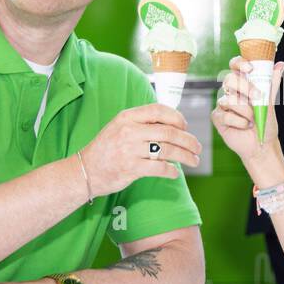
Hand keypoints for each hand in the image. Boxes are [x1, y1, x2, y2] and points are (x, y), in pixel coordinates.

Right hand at [79, 103, 201, 198]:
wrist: (85, 170)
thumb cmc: (107, 148)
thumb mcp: (120, 127)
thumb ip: (143, 123)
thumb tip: (174, 125)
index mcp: (127, 117)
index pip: (159, 110)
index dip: (177, 118)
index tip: (185, 127)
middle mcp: (129, 131)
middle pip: (169, 132)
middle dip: (188, 141)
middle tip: (197, 148)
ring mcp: (130, 150)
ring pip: (168, 151)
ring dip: (186, 156)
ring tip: (194, 160)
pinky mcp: (131, 169)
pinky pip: (159, 168)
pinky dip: (171, 171)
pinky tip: (175, 173)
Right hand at [212, 56, 283, 181]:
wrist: (262, 144)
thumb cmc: (265, 123)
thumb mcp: (270, 102)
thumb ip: (272, 83)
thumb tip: (280, 64)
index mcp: (242, 83)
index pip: (234, 66)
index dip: (239, 64)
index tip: (249, 69)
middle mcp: (230, 92)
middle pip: (229, 79)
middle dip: (245, 88)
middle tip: (257, 97)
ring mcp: (222, 104)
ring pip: (230, 99)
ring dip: (246, 111)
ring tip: (253, 119)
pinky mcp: (217, 117)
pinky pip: (226, 115)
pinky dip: (240, 122)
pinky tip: (244, 126)